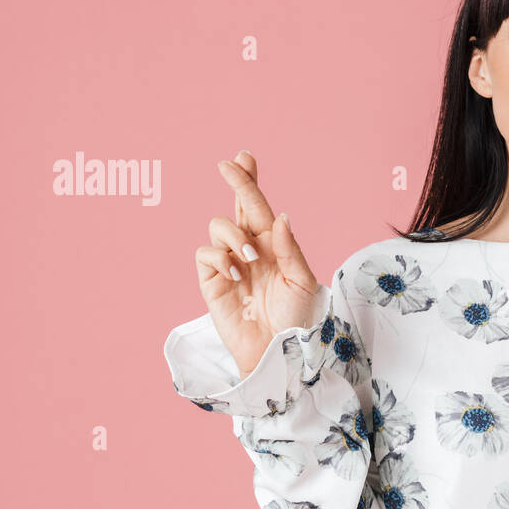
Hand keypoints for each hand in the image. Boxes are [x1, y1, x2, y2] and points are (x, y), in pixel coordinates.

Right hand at [193, 151, 321, 376]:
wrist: (276, 351)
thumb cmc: (294, 319)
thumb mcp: (302, 282)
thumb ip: (290, 249)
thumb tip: (279, 216)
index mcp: (274, 245)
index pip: (260, 208)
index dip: (250, 182)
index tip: (244, 157)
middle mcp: (250, 249)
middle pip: (238, 206)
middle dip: (236, 182)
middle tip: (229, 165)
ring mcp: (229, 263)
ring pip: (219, 225)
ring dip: (234, 235)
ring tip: (251, 258)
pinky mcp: (211, 281)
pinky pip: (206, 253)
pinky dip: (220, 257)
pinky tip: (235, 274)